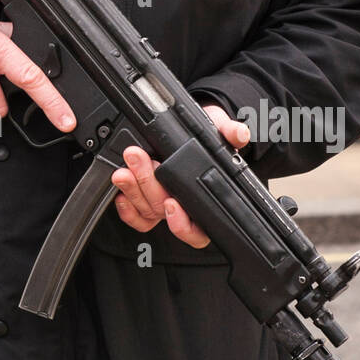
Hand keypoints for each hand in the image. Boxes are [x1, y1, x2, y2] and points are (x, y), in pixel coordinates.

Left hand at [111, 103, 250, 248]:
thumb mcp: (221, 130)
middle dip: (147, 185)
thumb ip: (231, 132)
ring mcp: (161, 204)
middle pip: (162, 211)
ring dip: (132, 189)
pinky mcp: (144, 198)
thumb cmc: (210, 138)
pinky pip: (134, 214)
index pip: (198, 230)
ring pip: (145, 210)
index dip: (183, 224)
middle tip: (139, 159)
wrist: (193, 130)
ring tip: (125, 168)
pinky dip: (125, 206)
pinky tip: (120, 190)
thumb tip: (238, 134)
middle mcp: (183, 207)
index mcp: (206, 201)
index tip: (172, 203)